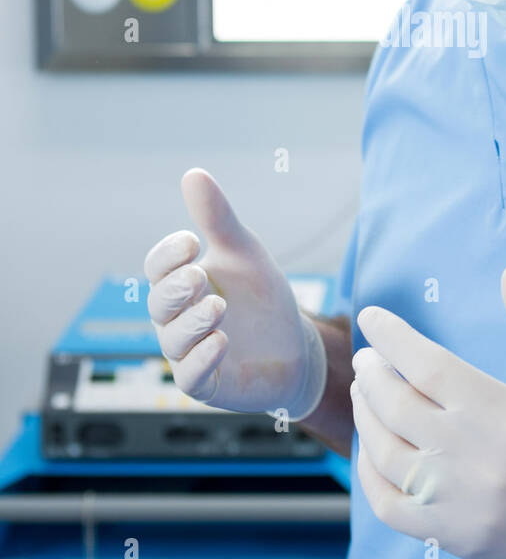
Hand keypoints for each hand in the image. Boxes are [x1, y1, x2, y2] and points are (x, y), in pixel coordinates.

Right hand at [144, 168, 324, 414]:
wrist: (295, 346)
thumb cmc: (262, 298)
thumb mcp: (245, 253)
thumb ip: (218, 219)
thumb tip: (193, 174)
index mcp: (180, 284)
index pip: (157, 267)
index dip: (168, 255)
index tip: (193, 240)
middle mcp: (176, 320)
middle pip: (158, 303)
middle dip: (176, 288)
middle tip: (200, 275)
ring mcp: (188, 354)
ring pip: (173, 340)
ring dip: (192, 322)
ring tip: (218, 306)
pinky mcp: (206, 384)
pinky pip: (191, 376)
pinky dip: (202, 358)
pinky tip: (222, 341)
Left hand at [351, 262, 505, 558]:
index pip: (429, 367)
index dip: (393, 337)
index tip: (372, 317)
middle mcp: (480, 464)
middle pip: (398, 407)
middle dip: (374, 374)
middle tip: (369, 356)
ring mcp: (463, 508)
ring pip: (386, 454)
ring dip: (367, 416)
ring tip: (367, 391)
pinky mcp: (456, 539)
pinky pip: (389, 506)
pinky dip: (369, 473)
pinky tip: (373, 446)